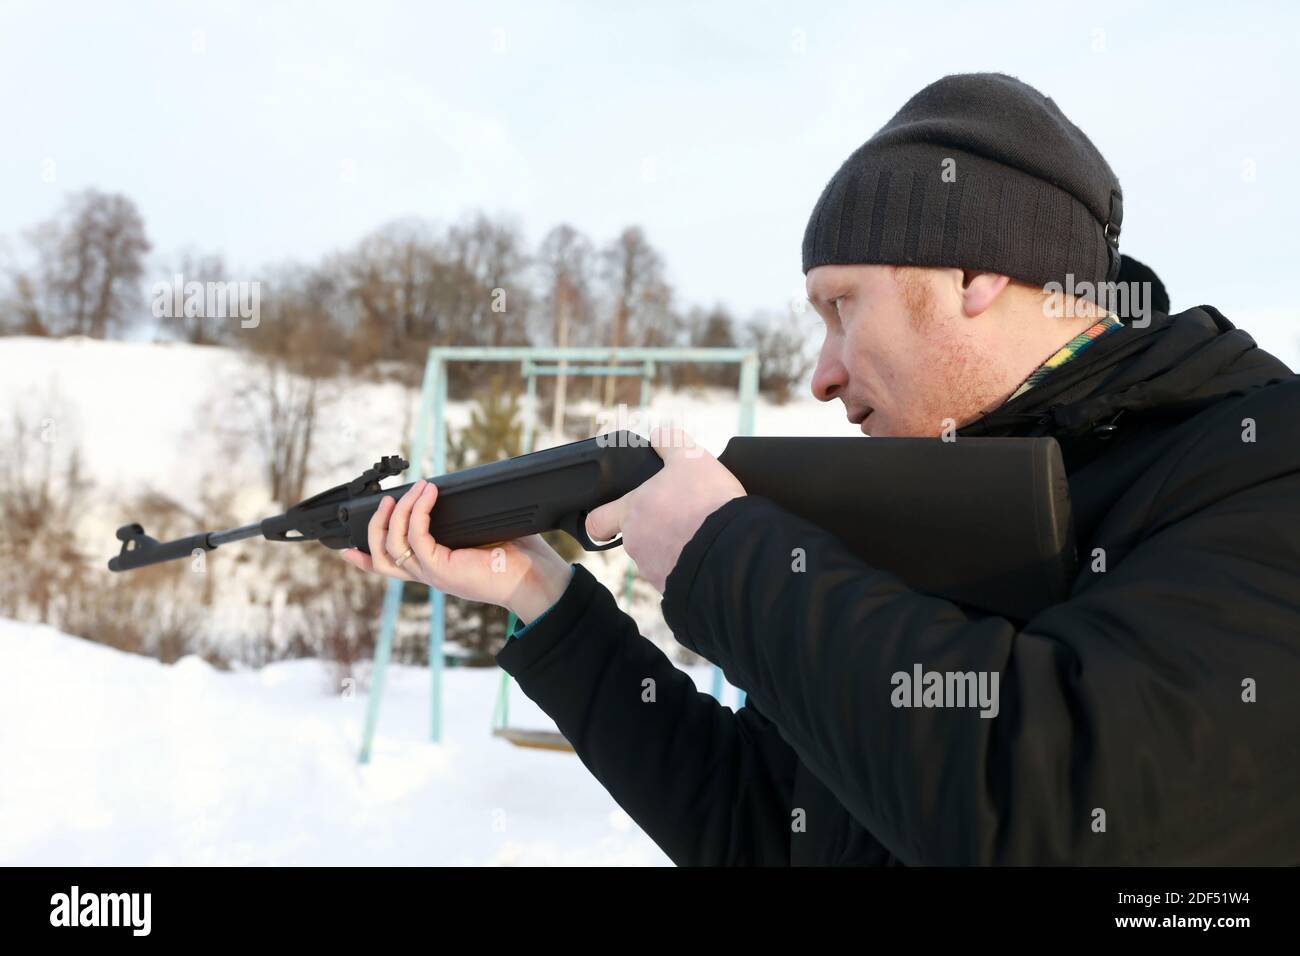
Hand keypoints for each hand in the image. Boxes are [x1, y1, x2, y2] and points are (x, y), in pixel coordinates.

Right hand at [339, 480, 572, 623]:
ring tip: (414, 489)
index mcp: (435, 569)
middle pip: (380, 558)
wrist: (536, 578)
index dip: (363, 561)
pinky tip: (428, 494)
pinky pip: (416, 537)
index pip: (390, 568)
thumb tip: (449, 493)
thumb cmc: (517, 554)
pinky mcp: (441, 570)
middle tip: (385, 501)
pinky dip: (417, 512)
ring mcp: (433, 575)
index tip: (345, 550)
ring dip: (398, 511)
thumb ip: (458, 521)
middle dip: (375, 526)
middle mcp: (429, 575)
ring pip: (392, 545)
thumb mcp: (480, 533)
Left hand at [585, 428, 745, 591]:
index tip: (610, 520)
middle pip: (638, 538)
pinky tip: (711, 554)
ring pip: (659, 558)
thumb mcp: (690, 458)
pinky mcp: (676, 590)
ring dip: (676, 547)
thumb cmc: (707, 504)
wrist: (732, 552)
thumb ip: (670, 442)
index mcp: (633, 513)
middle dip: (657, 529)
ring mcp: (656, 572)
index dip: (602, 519)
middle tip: (683, 517)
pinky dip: (691, 566)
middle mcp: (638, 546)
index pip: (597, 522)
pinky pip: (680, 576)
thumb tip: (661, 434)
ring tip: (703, 534)